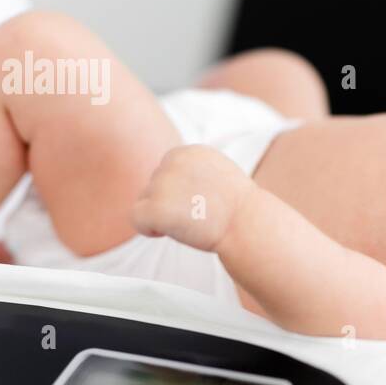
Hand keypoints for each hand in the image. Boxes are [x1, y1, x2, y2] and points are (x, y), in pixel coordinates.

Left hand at [132, 146, 256, 252]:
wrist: (248, 225)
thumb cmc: (239, 209)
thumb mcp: (219, 176)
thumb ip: (193, 173)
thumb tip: (173, 185)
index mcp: (189, 152)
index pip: (166, 173)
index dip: (179, 194)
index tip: (202, 204)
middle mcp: (172, 161)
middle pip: (153, 187)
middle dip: (169, 204)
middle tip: (199, 216)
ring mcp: (163, 183)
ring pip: (145, 202)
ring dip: (162, 217)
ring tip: (192, 222)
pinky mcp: (155, 206)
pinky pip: (137, 219)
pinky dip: (149, 230)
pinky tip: (172, 232)